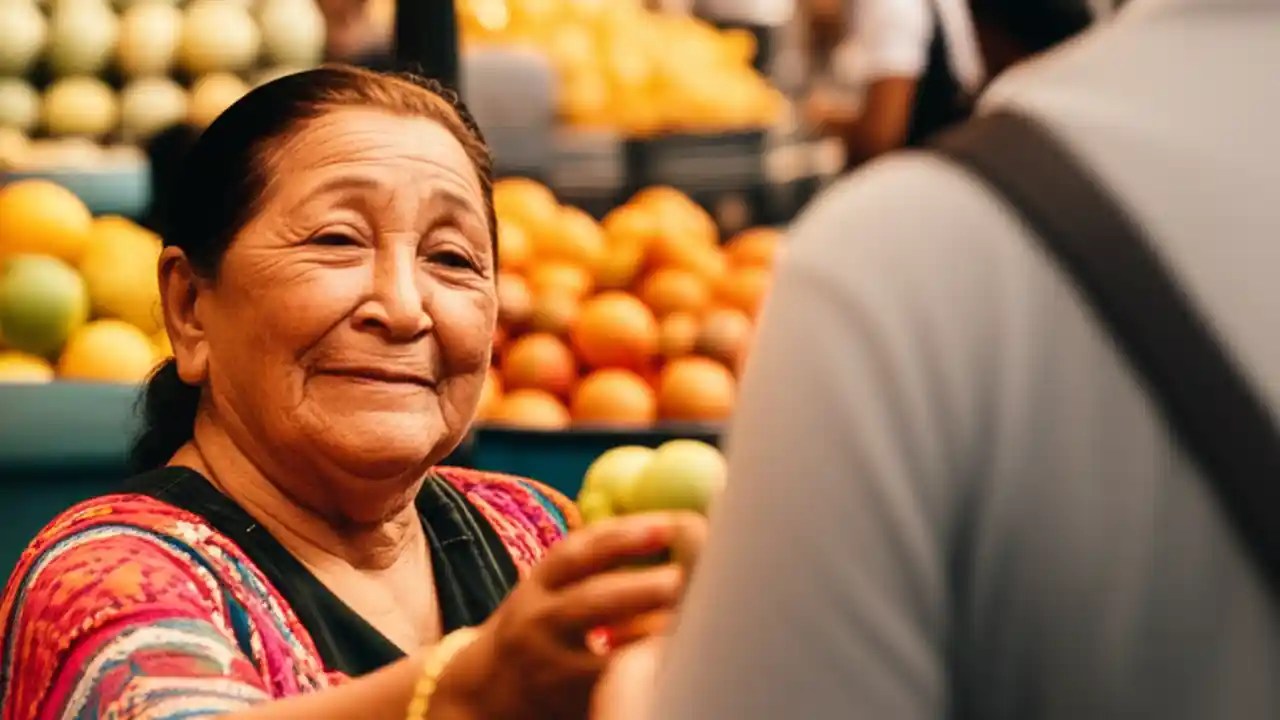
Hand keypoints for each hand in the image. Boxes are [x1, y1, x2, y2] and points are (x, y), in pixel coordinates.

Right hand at [437, 512, 705, 719]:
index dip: (621, 537)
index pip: (576, 552)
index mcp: (538, 583)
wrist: (487, 689)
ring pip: (601, 653)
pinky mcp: (569, 701)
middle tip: (680, 579)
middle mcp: (539, 621)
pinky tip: (668, 659)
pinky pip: (608, 686)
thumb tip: (666, 524)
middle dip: (638, 588)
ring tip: (684, 621)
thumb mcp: (548, 588)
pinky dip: (639, 671)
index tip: (665, 525)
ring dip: (645, 635)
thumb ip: (592, 562)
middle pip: (589, 601)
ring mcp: (552, 666)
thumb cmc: (539, 627)